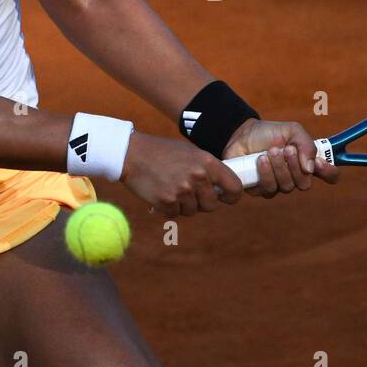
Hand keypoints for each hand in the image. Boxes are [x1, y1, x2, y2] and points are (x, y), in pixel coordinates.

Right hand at [119, 132, 245, 216]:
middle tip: (189, 192)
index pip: (234, 187)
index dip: (232, 196)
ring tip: (171, 187)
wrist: (132, 154)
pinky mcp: (167, 202)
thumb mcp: (191, 153)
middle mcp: (197, 177)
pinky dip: (169, 208)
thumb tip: (223, 189)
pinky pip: (175, 214)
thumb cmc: (163, 152)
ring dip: (183, 205)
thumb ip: (207, 169)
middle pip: (212, 205)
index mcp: (207, 162)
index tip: (226, 198)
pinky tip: (161, 193)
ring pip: (192, 211)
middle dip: (202, 202)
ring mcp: (182, 191)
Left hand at [221, 119, 339, 196]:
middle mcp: (295, 176)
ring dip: (280, 167)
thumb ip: (306, 144)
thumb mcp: (292, 130)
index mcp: (307, 162)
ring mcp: (278, 185)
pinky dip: (266, 173)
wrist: (242, 133)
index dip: (329, 173)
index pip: (328, 175)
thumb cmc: (269, 133)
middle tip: (287, 149)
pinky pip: (269, 190)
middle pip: (305, 184)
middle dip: (295, 166)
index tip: (319, 163)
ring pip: (287, 187)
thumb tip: (310, 167)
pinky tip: (260, 160)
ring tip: (271, 151)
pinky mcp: (260, 189)